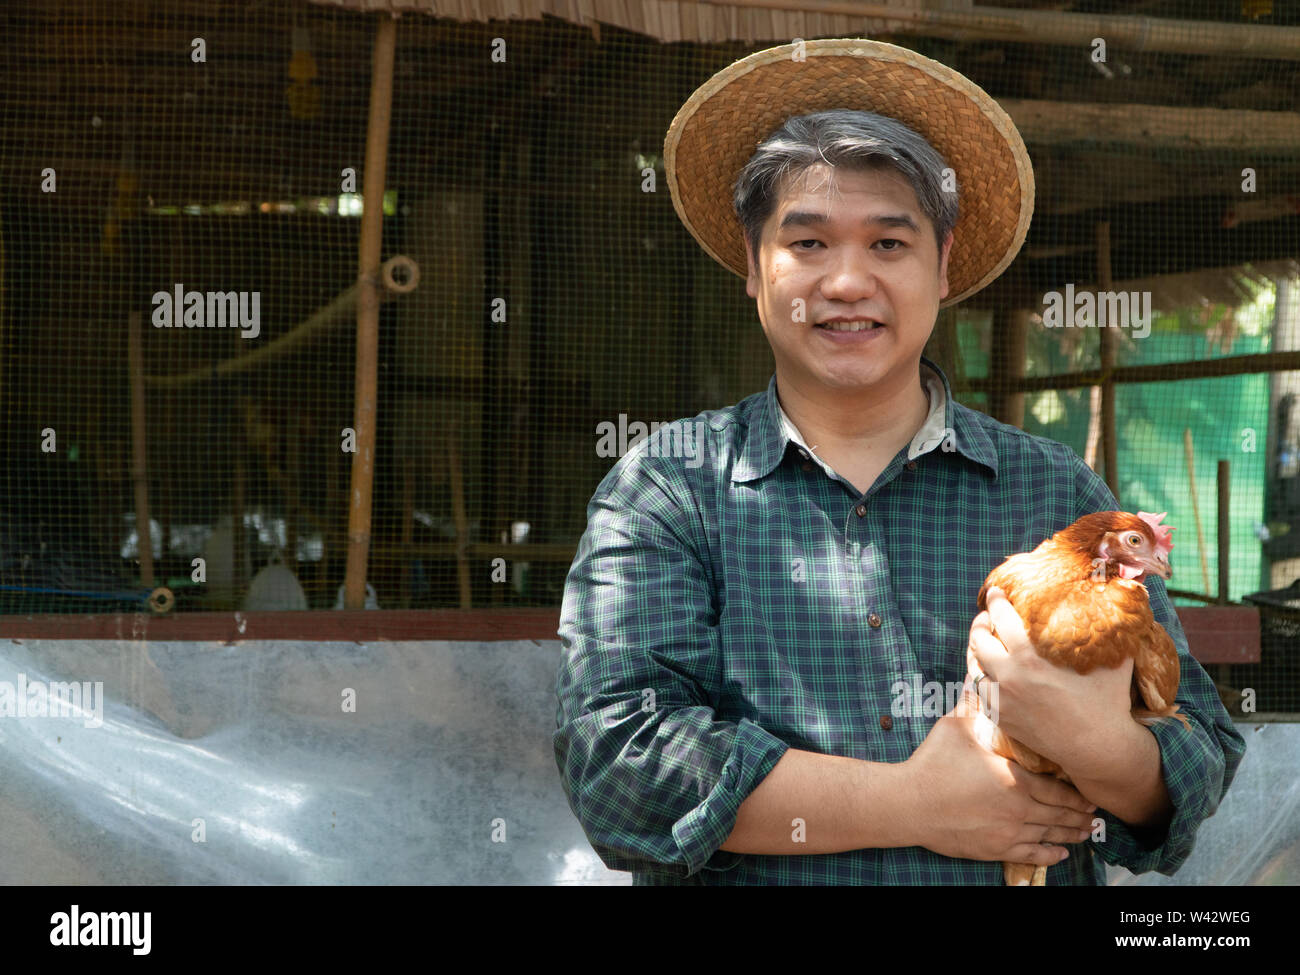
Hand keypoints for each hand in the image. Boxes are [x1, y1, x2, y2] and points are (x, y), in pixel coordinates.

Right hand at [901, 691, 1097, 864]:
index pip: (1057, 789)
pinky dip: (1050, 854)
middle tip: (1095, 814)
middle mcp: (1019, 809)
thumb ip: (974, 705)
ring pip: (1049, 834)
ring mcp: (1008, 832)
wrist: (909, 804)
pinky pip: (1031, 855)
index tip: (1090, 794)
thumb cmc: (932, 764)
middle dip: (1080, 814)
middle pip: (1059, 814)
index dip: (1077, 794)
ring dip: (1070, 833)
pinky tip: (1061, 853)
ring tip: (1085, 832)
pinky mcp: (995, 849)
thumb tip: (979, 677)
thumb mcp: (955, 727)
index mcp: (1014, 780)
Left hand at [967, 586, 1134, 778]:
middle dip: (981, 622)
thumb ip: (1113, 628)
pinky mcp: (1001, 717)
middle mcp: (1009, 675)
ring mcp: (1002, 699)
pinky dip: (980, 676)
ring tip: (983, 640)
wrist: (1097, 748)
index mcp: (1029, 656)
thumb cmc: (1108, 700)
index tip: (996, 592)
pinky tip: (987, 670)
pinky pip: (980, 691)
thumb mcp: (1114, 659)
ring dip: (976, 649)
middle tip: (987, 615)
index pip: (1001, 617)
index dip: (996, 601)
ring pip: (974, 666)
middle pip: (979, 639)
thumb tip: (1124, 598)